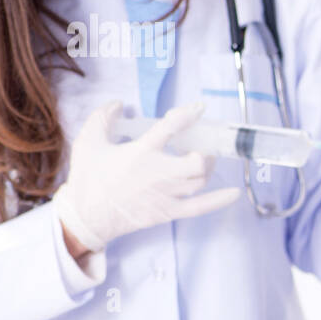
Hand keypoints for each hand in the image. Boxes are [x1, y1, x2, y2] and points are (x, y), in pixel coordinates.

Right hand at [52, 100, 241, 252]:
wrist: (85, 217)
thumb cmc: (88, 179)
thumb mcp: (88, 142)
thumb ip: (102, 118)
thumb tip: (118, 103)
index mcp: (140, 153)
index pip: (170, 129)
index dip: (187, 116)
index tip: (199, 108)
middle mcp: (157, 174)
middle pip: (196, 163)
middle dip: (204, 151)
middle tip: (200, 145)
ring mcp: (165, 195)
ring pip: (200, 181)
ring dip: (207, 169)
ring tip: (203, 160)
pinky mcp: (167, 213)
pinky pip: (200, 207)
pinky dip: (219, 200)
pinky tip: (235, 193)